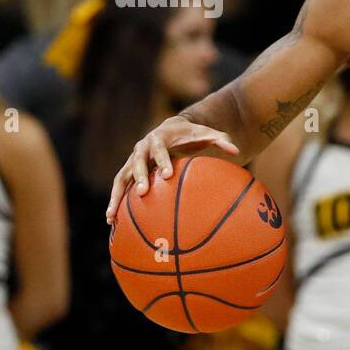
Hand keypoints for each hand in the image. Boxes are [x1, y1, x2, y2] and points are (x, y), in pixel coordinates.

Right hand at [105, 116, 239, 222]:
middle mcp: (142, 148)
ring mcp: (133, 160)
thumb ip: (221, 140)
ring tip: (112, 217)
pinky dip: (115, 202)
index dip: (162, 161)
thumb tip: (237, 151)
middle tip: (144, 193)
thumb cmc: (192, 133)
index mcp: (159, 137)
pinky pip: (120, 187)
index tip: (167, 175)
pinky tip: (112, 221)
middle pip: (137, 162)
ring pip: (121, 177)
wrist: (172, 128)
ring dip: (117, 196)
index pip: (159, 149)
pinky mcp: (129, 170)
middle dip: (140, 177)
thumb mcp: (207, 133)